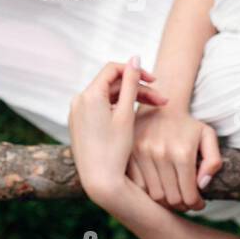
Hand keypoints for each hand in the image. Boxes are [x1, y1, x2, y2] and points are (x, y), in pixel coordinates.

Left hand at [68, 56, 167, 201]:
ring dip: (129, 100)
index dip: (136, 71)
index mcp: (89, 94)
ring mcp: (76, 113)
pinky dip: (117, 110)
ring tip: (154, 111)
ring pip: (108, 98)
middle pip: (112, 85)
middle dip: (137, 90)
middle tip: (162, 102)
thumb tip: (134, 57)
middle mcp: (78, 101)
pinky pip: (100, 109)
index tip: (155, 81)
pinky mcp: (79, 125)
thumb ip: (131, 83)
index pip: (114, 69)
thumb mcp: (126, 113)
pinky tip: (134, 119)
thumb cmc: (115, 149)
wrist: (100, 181)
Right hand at [126, 104, 222, 211]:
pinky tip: (158, 188)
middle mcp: (161, 154)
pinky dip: (148, 193)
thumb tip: (203, 185)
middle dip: (182, 205)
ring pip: (154, 196)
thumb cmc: (187, 126)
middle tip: (186, 202)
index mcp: (183, 152)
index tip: (198, 204)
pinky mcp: (130, 155)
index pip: (189, 194)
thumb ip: (213, 161)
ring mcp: (142, 155)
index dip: (195, 205)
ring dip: (165, 202)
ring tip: (173, 197)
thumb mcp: (208, 137)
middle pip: (172, 199)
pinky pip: (138, 186)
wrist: (160, 109)